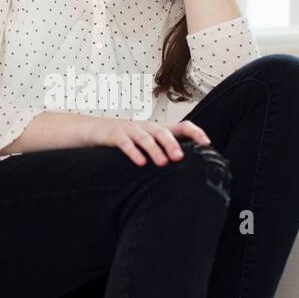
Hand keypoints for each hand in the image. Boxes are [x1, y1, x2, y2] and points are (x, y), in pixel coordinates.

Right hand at [85, 117, 211, 166]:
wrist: (91, 130)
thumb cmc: (123, 140)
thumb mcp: (145, 144)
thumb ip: (162, 153)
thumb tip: (185, 171)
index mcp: (156, 130)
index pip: (181, 126)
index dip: (195, 132)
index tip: (207, 143)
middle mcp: (145, 127)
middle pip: (162, 132)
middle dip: (172, 144)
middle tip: (179, 158)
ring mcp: (130, 130)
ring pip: (145, 137)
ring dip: (155, 149)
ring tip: (162, 163)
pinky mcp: (114, 135)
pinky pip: (125, 143)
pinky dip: (133, 152)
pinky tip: (140, 162)